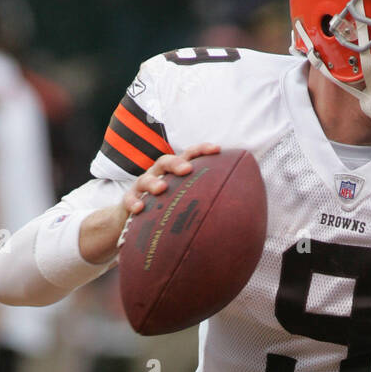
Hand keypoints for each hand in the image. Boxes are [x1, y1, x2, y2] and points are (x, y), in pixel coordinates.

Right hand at [79, 144, 220, 264]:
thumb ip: (206, 205)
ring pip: (145, 179)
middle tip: (187, 170)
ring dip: (153, 183)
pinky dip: (133, 203)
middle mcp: (158, 175)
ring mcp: (142, 187)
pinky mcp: (128, 201)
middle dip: (176, 163)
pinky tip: (139, 210)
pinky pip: (129, 200)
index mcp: (174, 174)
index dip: (202, 150)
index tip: (217, 149)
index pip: (189, 156)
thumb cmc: (167, 212)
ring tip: (162, 189)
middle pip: (166, 162)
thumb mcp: (185, 205)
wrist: (133, 223)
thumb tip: (242, 220)